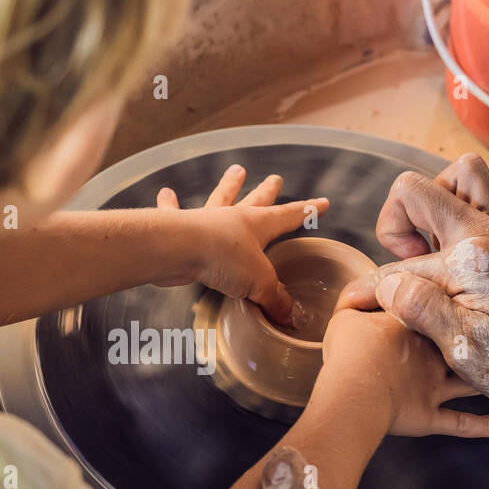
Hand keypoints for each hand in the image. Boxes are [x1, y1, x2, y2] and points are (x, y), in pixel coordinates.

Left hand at [154, 164, 329, 324]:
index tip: (322, 204)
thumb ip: (275, 299)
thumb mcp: (259, 283)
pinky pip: (173, 211)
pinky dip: (169, 203)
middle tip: (275, 179)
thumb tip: (291, 317)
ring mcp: (206, 220)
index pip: (290, 216)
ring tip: (236, 170)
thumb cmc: (223, 259)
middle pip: (256, 201)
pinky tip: (166, 192)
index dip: (307, 212)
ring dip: (229, 185)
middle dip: (268, 192)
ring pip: (220, 198)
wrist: (179, 249)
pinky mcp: (180, 227)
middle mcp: (233, 218)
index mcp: (258, 225)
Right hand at [320, 308, 488, 437]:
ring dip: (483, 377)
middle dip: (459, 334)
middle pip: (448, 339)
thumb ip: (359, 298)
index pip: (424, 303)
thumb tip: (374, 284)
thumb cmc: (349, 354)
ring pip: (466, 378)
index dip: (424, 302)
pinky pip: (463, 423)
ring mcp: (435, 386)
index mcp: (415, 322)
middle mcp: (431, 352)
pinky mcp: (431, 415)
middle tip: (470, 330)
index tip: (426, 302)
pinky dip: (486, 426)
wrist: (353, 396)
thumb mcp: (347, 315)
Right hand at [336, 154, 488, 414]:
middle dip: (398, 219)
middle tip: (409, 261)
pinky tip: (472, 244)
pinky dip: (486, 203)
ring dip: (442, 198)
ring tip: (435, 242)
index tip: (356, 310)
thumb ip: (419, 307)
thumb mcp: (462, 349)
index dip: (369, 288)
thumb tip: (387, 282)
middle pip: (420, 187)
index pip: (397, 263)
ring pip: (468, 174)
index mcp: (468, 258)